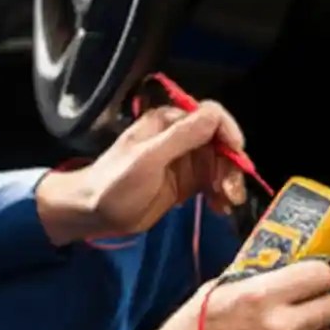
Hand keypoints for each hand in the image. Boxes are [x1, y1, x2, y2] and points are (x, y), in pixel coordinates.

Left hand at [36, 102, 247, 244]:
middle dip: (229, 165)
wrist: (93, 214)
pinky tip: (219, 208)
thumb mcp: (147, 159)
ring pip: (220, 164)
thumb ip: (181, 137)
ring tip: (226, 203)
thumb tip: (214, 115)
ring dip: (228, 182)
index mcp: (168, 122)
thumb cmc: (114, 184)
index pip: (211, 116)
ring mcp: (183, 161)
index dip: (228, 132)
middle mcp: (180, 137)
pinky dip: (220, 194)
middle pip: (220, 143)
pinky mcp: (185, 183)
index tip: (236, 155)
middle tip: (229, 191)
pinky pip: (212, 183)